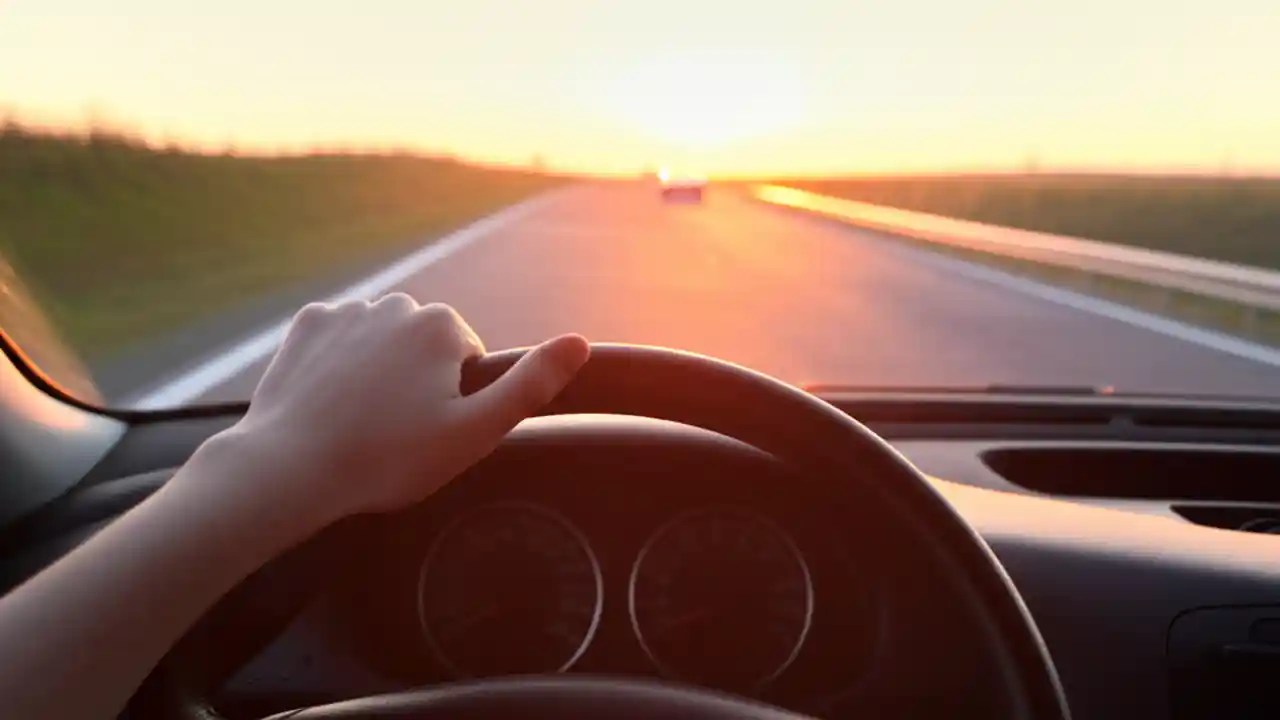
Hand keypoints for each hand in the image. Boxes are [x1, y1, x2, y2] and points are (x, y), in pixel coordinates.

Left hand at [202, 294, 588, 527]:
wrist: (290, 468)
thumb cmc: (388, 458)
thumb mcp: (474, 433)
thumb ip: (530, 386)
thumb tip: (580, 343)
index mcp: (443, 325)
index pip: (469, 362)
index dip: (456, 403)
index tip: (430, 435)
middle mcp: (396, 303)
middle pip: (425, 348)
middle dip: (419, 383)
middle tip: (396, 436)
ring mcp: (346, 311)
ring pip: (382, 343)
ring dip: (379, 373)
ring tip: (360, 425)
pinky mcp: (305, 326)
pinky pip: (338, 341)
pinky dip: (339, 366)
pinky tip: (329, 404)